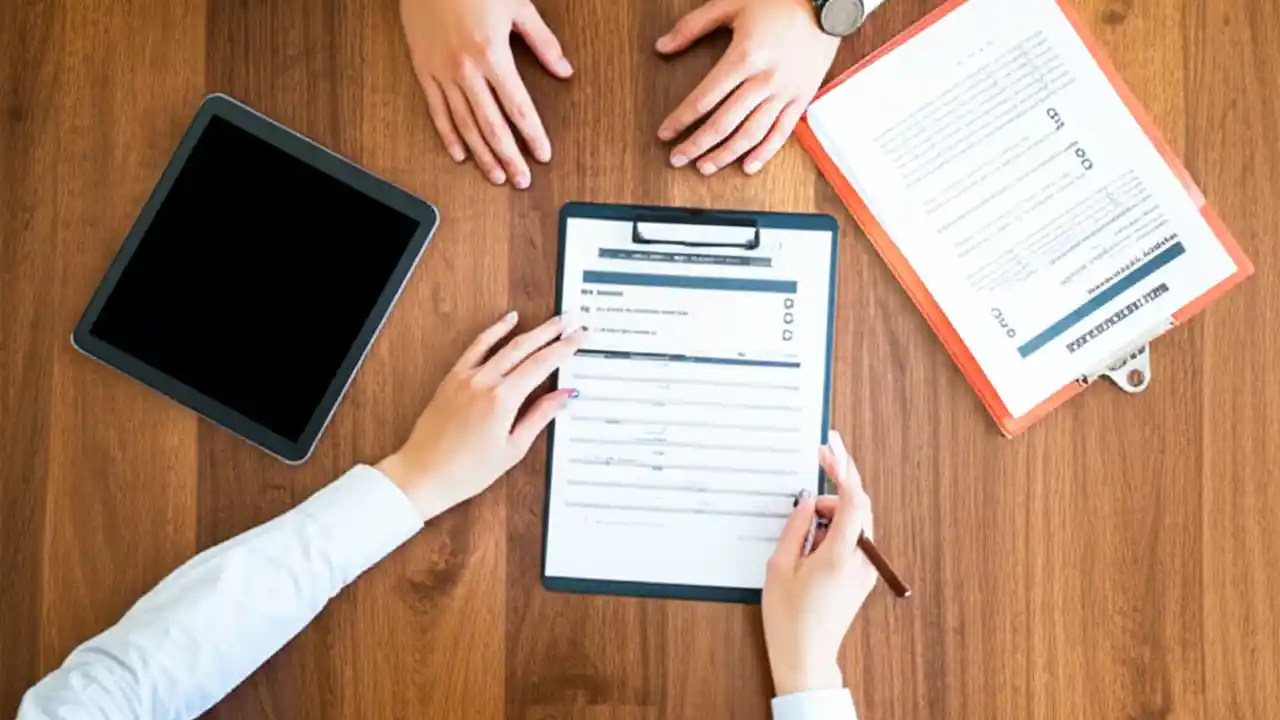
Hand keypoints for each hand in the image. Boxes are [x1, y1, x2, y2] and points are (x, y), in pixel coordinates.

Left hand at [377, 312, 586, 520]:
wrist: (423, 473)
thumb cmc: (465, 470)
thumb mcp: (512, 449)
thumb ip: (539, 417)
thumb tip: (563, 397)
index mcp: (502, 400)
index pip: (542, 365)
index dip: (565, 348)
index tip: (580, 338)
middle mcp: (483, 382)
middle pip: (525, 347)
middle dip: (552, 332)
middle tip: (571, 322)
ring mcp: (466, 377)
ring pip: (504, 343)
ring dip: (530, 329)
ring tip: (550, 321)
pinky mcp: (452, 378)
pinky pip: (476, 346)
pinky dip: (494, 331)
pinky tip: (508, 321)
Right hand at [400, 0, 572, 188]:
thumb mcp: (517, 5)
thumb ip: (543, 42)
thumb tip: (564, 70)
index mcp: (492, 54)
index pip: (518, 107)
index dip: (532, 135)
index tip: (542, 155)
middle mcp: (466, 70)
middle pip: (492, 125)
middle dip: (509, 156)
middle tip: (521, 179)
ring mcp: (441, 72)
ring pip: (464, 124)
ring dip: (482, 154)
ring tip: (496, 175)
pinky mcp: (422, 69)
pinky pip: (436, 110)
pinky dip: (448, 135)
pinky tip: (460, 154)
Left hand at [656, 0, 839, 176]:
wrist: (826, 1)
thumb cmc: (779, 0)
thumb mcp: (730, 4)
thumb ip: (692, 26)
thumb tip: (662, 46)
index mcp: (744, 56)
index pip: (704, 98)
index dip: (681, 119)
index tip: (665, 133)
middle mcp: (764, 80)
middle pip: (724, 123)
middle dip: (697, 145)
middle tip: (677, 158)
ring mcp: (785, 92)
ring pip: (751, 134)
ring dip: (725, 154)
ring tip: (705, 167)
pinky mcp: (802, 98)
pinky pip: (782, 132)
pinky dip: (764, 153)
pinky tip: (748, 165)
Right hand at [762, 430, 876, 695]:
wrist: (806, 657)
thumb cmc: (788, 617)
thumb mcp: (780, 566)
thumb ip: (796, 527)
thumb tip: (807, 501)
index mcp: (840, 556)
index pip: (853, 500)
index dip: (843, 469)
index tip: (832, 448)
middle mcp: (861, 561)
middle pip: (860, 506)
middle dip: (838, 488)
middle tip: (815, 473)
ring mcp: (865, 570)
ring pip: (858, 522)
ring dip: (835, 511)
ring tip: (803, 529)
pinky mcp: (862, 577)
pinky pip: (855, 539)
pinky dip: (837, 528)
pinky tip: (812, 540)